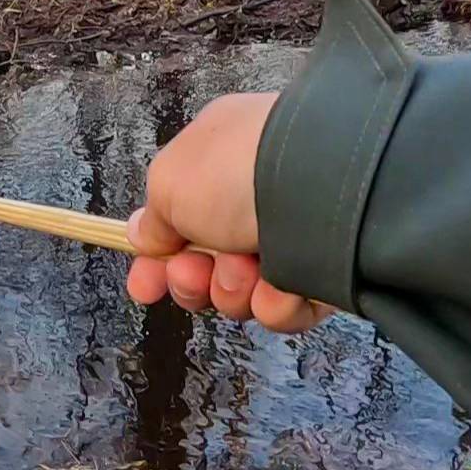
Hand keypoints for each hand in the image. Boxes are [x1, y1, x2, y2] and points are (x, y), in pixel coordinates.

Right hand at [125, 92, 331, 333]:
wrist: (323, 186)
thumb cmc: (235, 173)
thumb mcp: (169, 184)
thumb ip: (151, 217)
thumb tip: (142, 235)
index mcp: (217, 164)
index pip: (177, 220)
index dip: (156, 260)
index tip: (143, 290)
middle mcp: (255, 199)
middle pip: (207, 264)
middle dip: (193, 279)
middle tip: (194, 275)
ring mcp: (294, 238)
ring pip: (243, 290)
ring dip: (232, 289)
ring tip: (246, 270)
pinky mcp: (328, 273)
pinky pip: (286, 305)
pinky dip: (276, 302)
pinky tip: (278, 286)